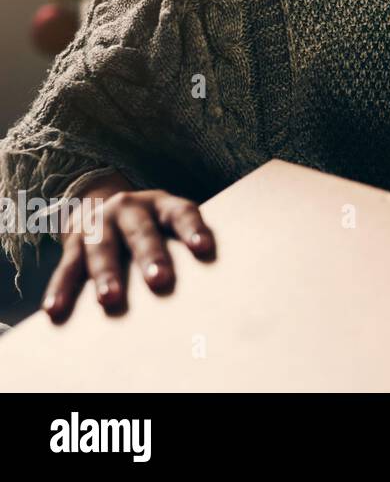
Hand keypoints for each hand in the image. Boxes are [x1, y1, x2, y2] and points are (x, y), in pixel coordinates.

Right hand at [41, 174, 215, 320]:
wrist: (101, 204)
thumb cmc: (151, 228)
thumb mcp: (168, 225)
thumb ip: (183, 247)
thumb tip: (208, 288)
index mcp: (161, 205)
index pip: (181, 213)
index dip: (193, 229)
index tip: (203, 248)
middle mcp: (130, 208)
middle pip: (141, 232)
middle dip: (150, 256)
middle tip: (159, 281)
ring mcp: (99, 223)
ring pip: (102, 247)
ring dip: (105, 274)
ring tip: (109, 300)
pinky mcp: (73, 242)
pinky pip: (66, 266)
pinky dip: (61, 288)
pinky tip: (56, 309)